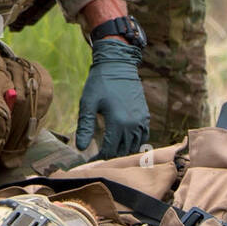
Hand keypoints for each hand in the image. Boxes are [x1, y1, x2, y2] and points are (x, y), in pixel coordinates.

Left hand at [75, 36, 149, 159]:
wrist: (118, 64)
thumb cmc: (100, 83)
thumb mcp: (88, 103)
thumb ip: (85, 127)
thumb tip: (81, 148)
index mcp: (118, 123)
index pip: (109, 150)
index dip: (99, 158)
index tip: (90, 161)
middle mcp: (132, 125)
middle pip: (122, 151)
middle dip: (110, 157)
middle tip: (98, 158)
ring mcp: (141, 121)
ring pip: (134, 146)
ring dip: (122, 151)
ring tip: (110, 152)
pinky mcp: (145, 116)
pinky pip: (143, 137)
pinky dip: (135, 143)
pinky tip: (125, 143)